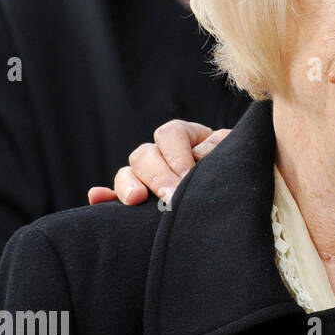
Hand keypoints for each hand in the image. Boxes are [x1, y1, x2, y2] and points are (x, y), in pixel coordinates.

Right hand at [87, 121, 229, 205]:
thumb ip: (219, 147)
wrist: (236, 195)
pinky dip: (105, 197)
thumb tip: (199, 154)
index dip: (176, 154)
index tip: (188, 176)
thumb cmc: (236, 169)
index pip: (171, 134)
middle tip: (170, 197)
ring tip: (136, 200)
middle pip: (145, 154)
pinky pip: (114, 195)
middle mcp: (161, 154)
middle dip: (157, 175)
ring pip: (127, 172)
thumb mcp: (233, 152)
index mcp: (185, 137)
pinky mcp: (138, 198)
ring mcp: (146, 176)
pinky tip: (97, 198)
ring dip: (129, 185)